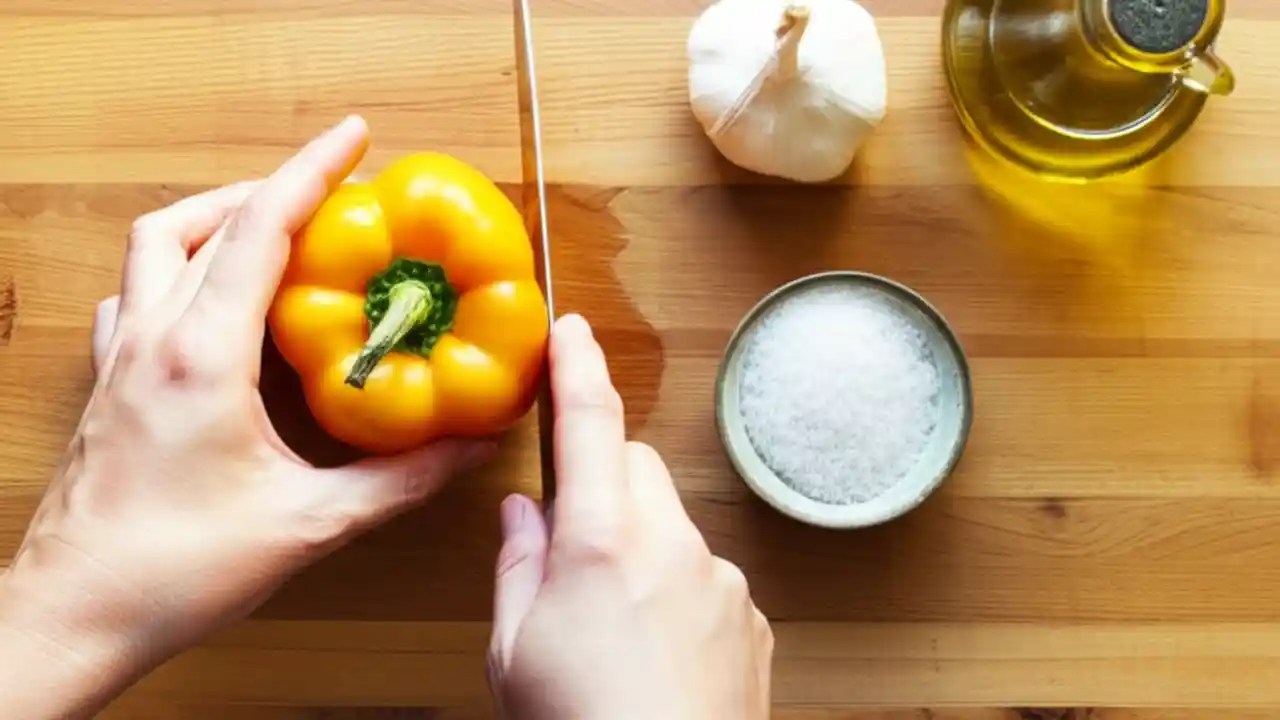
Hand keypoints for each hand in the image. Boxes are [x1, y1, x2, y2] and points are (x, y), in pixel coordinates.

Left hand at [0, 116, 491, 717]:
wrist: (74, 614)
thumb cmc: (177, 569)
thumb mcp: (307, 523)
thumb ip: (398, 481)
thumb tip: (468, 447)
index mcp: (203, 355)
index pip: (260, 228)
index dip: (313, 170)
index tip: (355, 135)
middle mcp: (153, 339)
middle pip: (202, 221)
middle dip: (268, 188)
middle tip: (328, 193)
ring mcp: (120, 359)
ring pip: (154, 249)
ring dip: (211, 220)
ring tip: (267, 230)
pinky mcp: (106, 387)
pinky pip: (132, 297)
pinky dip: (171, 273)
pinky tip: (202, 303)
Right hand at [486, 315, 772, 719]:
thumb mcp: (513, 652)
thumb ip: (519, 564)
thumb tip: (524, 511)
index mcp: (600, 542)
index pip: (592, 424)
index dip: (578, 367)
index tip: (571, 328)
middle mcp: (672, 544)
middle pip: (638, 469)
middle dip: (607, 483)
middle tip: (574, 546)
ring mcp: (722, 580)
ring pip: (673, 527)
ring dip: (643, 548)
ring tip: (614, 628)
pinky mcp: (751, 618)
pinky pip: (708, 577)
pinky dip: (680, 592)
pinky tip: (657, 654)